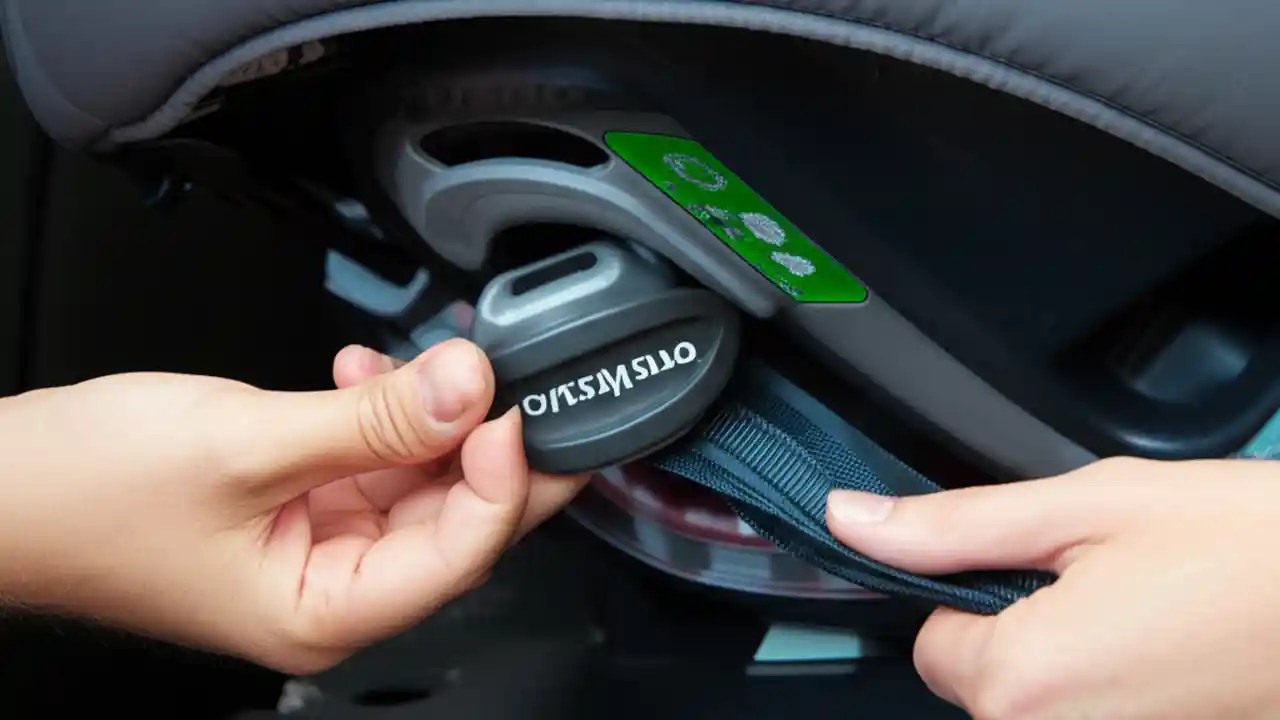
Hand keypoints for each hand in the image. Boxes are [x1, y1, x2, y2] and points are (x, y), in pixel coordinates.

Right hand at [0, 340, 588, 674]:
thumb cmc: (84, 495)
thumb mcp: (247, 443)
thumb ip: (372, 420)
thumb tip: (470, 389)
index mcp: (323, 612)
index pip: (458, 556)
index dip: (502, 482)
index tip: (512, 407)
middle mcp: (332, 590)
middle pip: (455, 521)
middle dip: (490, 446)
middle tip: (525, 378)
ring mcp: (318, 546)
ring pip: (419, 483)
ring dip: (434, 418)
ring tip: (433, 359)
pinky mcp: (300, 505)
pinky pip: (372, 461)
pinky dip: (382, 415)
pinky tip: (367, 370)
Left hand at [827, 457, 1279, 719]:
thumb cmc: (1247, 544)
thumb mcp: (1088, 508)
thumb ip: (955, 526)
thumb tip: (851, 521)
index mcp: (1026, 683)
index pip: (930, 645)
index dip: (971, 591)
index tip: (1035, 562)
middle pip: (982, 681)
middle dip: (1020, 625)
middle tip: (1109, 577)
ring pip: (1038, 703)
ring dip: (1071, 655)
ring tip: (1149, 609)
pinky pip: (1091, 714)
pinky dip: (1111, 679)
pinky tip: (1165, 643)